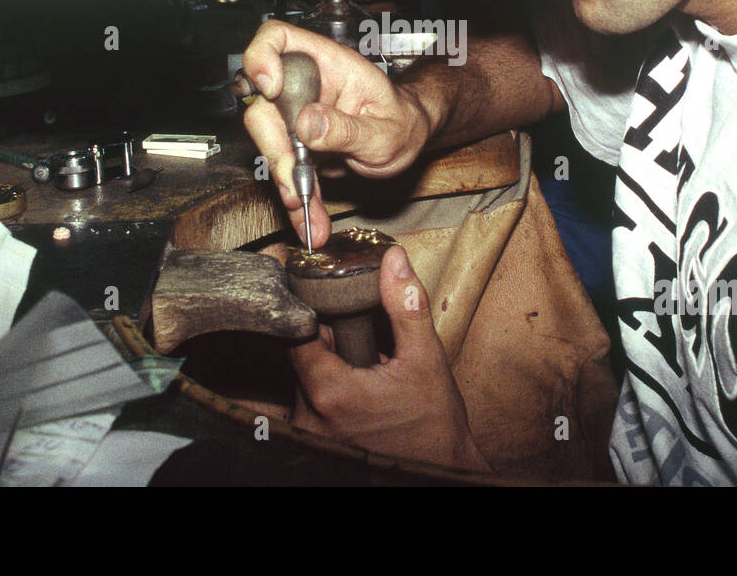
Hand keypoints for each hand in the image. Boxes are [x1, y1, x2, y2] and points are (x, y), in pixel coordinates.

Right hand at [242, 20, 431, 246]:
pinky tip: (308, 220)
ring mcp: (296, 115)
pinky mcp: (296, 145)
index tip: (270, 88)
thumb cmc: (401, 122)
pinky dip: (295, 198)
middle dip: (277, 147)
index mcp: (328, 63)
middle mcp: (305, 86)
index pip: (277, 37)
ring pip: (269, 143)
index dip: (262, 56)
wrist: (405, 145)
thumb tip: (307, 124)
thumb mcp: (385, 130)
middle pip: (263, 103)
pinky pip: (284, 170)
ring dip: (286, 181)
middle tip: (297, 180)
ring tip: (309, 211)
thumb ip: (348, 128)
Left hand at [289, 246, 490, 471]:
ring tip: (360, 362)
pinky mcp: (313, 444)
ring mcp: (308, 434)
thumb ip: (405, 306)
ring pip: (302, 378)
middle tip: (358, 335)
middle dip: (325, 339)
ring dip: (325, 364)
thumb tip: (393, 262)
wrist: (440, 473)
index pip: (296, 333)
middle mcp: (309, 418)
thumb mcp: (426, 359)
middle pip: (298, 355)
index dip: (309, 309)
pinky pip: (308, 401)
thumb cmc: (435, 426)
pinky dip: (326, 387)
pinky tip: (355, 385)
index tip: (324, 295)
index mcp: (331, 393)